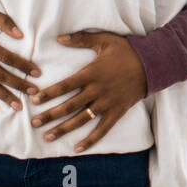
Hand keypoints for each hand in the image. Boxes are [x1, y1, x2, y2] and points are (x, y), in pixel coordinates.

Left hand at [28, 31, 147, 151]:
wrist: (152, 64)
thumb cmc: (127, 51)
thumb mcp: (104, 40)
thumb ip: (81, 39)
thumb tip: (59, 38)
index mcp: (91, 73)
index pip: (64, 86)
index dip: (48, 93)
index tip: (33, 100)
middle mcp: (96, 91)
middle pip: (68, 106)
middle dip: (49, 115)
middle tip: (34, 123)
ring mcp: (107, 103)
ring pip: (81, 119)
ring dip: (63, 129)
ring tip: (48, 136)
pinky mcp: (117, 111)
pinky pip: (102, 129)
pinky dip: (90, 139)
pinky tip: (78, 148)